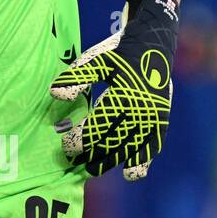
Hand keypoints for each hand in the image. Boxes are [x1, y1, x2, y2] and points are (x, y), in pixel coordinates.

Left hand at [49, 0, 179, 179]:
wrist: (154, 43)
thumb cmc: (119, 52)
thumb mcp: (96, 61)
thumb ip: (76, 77)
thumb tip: (55, 94)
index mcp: (122, 95)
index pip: (98, 125)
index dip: (82, 139)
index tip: (66, 147)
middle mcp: (140, 109)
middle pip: (114, 139)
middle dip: (94, 153)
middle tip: (76, 163)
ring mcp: (153, 116)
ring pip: (132, 145)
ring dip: (113, 160)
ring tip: (95, 170)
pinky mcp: (162, 118)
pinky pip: (153, 144)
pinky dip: (143, 159)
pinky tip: (131, 174)